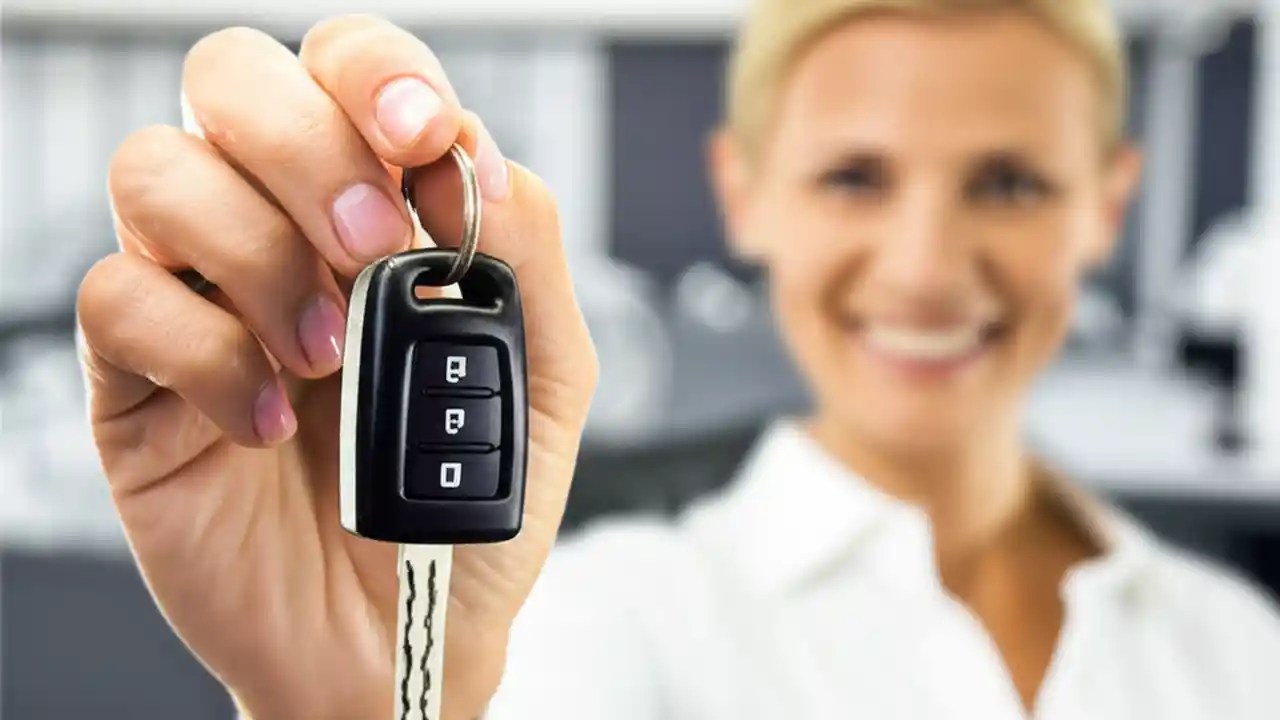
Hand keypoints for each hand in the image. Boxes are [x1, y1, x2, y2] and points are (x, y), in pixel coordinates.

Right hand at [76, 16, 596, 719]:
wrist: (402, 634)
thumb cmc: (465, 505)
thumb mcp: (545, 380)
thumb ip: (528, 257)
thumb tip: (477, 155)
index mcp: (378, 211)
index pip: (343, 69)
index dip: (374, 71)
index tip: (420, 136)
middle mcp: (279, 230)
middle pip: (233, 79)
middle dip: (308, 146)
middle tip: (372, 250)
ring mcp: (201, 297)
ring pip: (158, 171)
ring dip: (255, 252)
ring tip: (326, 356)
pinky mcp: (139, 379)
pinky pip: (118, 300)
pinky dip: (205, 353)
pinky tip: (266, 422)